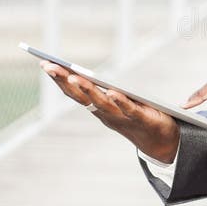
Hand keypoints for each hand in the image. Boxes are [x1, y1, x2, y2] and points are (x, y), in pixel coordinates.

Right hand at [40, 62, 179, 161]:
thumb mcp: (116, 102)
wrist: (161, 142)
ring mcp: (122, 117)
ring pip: (102, 103)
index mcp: (98, 108)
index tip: (45, 63)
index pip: (75, 93)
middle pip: (82, 96)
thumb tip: (78, 74)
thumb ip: (103, 90)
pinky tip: (112, 91)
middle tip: (49, 65)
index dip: (59, 79)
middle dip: (64, 80)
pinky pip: (129, 109)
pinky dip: (120, 102)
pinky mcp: (142, 118)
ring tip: (74, 76)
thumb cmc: (138, 117)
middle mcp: (106, 113)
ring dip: (87, 90)